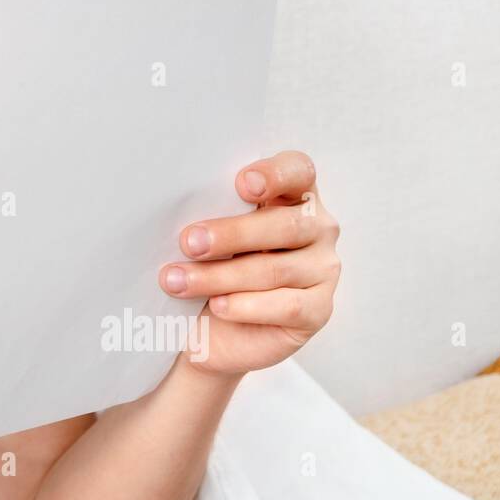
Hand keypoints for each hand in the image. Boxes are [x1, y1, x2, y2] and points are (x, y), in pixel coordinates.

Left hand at [159, 151, 340, 376]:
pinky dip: (247, 306)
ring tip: (178, 281)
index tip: (242, 184)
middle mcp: (315, 228)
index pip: (298, 171)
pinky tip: (218, 305)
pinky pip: (287, 306)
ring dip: (220, 276)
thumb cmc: (212, 267)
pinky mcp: (318, 309)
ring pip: (276, 269)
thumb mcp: (208, 235)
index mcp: (290, 196)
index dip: (275, 174)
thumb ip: (210, 213)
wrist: (214, 328)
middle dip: (232, 234)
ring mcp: (321, 269)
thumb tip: (182, 210)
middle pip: (285, 224)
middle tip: (188, 243)